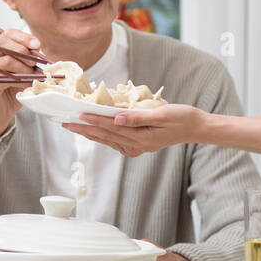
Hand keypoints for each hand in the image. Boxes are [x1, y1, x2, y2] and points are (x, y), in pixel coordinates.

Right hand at [0, 27, 44, 141]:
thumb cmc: (8, 93)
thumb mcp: (21, 73)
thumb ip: (28, 62)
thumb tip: (41, 54)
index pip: (7, 34)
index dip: (23, 37)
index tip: (37, 45)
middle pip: (5, 42)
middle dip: (25, 51)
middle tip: (36, 63)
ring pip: (8, 60)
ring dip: (25, 69)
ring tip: (33, 78)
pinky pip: (6, 78)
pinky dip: (20, 81)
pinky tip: (26, 86)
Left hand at [62, 104, 205, 156]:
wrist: (195, 127)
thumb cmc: (181, 117)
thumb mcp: (162, 113)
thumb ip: (138, 117)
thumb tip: (117, 118)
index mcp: (142, 137)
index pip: (111, 127)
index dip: (94, 121)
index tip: (78, 116)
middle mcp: (137, 145)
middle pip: (105, 136)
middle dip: (84, 130)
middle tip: (65, 123)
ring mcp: (138, 147)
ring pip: (108, 140)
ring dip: (91, 134)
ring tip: (74, 127)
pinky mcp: (139, 145)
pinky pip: (116, 142)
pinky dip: (103, 137)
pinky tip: (94, 133)